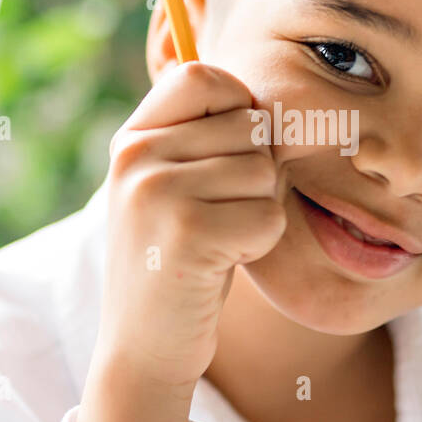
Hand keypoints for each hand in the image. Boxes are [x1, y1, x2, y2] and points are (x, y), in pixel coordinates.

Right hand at [77, 60, 285, 421]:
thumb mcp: (176, 185)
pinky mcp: (186, 234)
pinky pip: (267, 217)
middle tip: (219, 215)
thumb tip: (288, 106)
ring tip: (217, 240)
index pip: (204, 75)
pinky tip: (222, 263)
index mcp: (133, 137)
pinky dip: (259, 245)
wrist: (145, 345)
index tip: (228, 157)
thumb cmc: (179, 258)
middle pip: (250, 126)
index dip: (238, 109)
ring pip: (264, 172)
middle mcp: (137, 155)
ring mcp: (156, 192)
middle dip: (256, 174)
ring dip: (258, 212)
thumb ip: (211, 137)